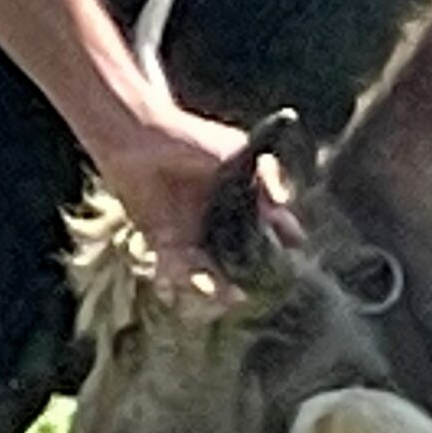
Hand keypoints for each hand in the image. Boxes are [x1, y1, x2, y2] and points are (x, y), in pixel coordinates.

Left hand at [94, 100, 266, 286]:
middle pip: (240, 257)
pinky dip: (182, 278)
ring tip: (229, 294)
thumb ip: (263, 172)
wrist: (139, 137)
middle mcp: (218, 222)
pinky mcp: (163, 240)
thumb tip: (284, 201)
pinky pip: (176, 267)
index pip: (268, 227)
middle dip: (250, 274)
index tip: (292, 252)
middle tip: (256, 284)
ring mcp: (192, 233)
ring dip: (218, 285)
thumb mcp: (234, 150)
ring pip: (210, 268)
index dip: (282, 240)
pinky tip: (191, 283)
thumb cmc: (188, 138)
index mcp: (239, 201)